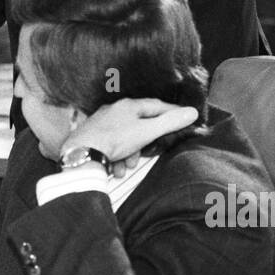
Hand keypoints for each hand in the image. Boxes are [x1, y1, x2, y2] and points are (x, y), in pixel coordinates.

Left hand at [63, 98, 199, 177]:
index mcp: (129, 106)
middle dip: (145, 143)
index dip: (171, 113)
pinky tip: (115, 168)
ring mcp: (102, 123)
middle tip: (147, 154)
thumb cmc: (115, 140)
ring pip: (125, 139)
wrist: (82, 152)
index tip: (182, 118)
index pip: (156, 106)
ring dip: (129, 154)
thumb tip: (191, 112)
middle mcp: (114, 111)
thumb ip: (169, 123)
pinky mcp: (93, 136)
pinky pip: (111, 146)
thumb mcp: (147, 131)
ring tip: (128, 166)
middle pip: (139, 125)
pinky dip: (116, 158)